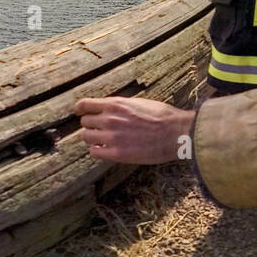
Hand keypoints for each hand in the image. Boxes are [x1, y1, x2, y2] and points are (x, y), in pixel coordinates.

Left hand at [76, 95, 194, 164]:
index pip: (84, 105)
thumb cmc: (163, 116)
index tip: (81, 113)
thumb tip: (109, 108)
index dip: (80, 110)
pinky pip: (94, 152)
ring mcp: (112, 137)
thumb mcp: (139, 102)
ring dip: (92, 138)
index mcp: (115, 104)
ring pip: (86, 137)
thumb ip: (121, 106)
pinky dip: (97, 150)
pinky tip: (105, 150)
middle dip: (90, 125)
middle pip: (84, 122)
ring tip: (102, 140)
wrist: (176, 133)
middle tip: (98, 129)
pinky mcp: (117, 154)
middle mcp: (110, 119)